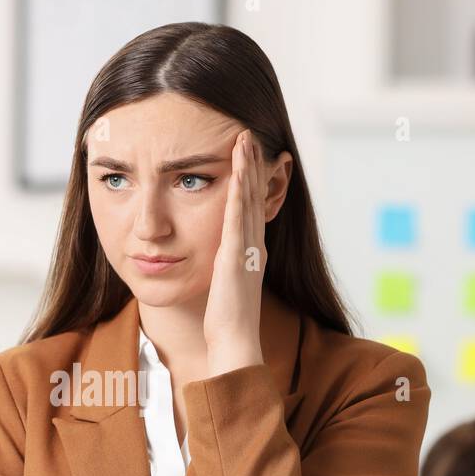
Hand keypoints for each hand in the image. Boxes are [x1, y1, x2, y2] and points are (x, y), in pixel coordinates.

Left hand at [204, 129, 266, 376]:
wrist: (235, 340)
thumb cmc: (227, 321)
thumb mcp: (226, 287)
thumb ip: (226, 269)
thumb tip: (220, 262)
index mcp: (251, 252)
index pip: (251, 207)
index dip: (251, 180)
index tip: (247, 156)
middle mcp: (254, 245)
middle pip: (254, 195)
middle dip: (252, 164)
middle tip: (250, 135)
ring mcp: (248, 248)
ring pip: (249, 198)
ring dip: (248, 167)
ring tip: (245, 139)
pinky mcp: (236, 254)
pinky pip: (238, 214)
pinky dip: (240, 189)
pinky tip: (238, 168)